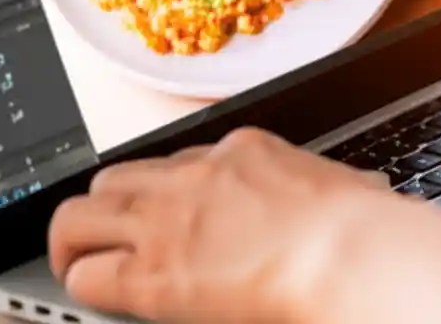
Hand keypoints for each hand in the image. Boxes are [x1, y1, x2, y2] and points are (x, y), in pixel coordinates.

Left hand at [49, 127, 440, 323]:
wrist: (350, 254)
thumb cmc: (364, 228)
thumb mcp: (347, 185)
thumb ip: (333, 187)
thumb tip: (364, 191)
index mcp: (245, 150)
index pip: (181, 158)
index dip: (169, 189)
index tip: (172, 208)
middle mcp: (194, 176)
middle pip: (116, 176)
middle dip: (110, 205)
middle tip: (110, 230)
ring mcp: (167, 221)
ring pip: (79, 214)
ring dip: (76, 238)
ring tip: (77, 258)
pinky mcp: (151, 274)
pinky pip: (86, 273)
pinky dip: (81, 281)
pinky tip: (91, 291)